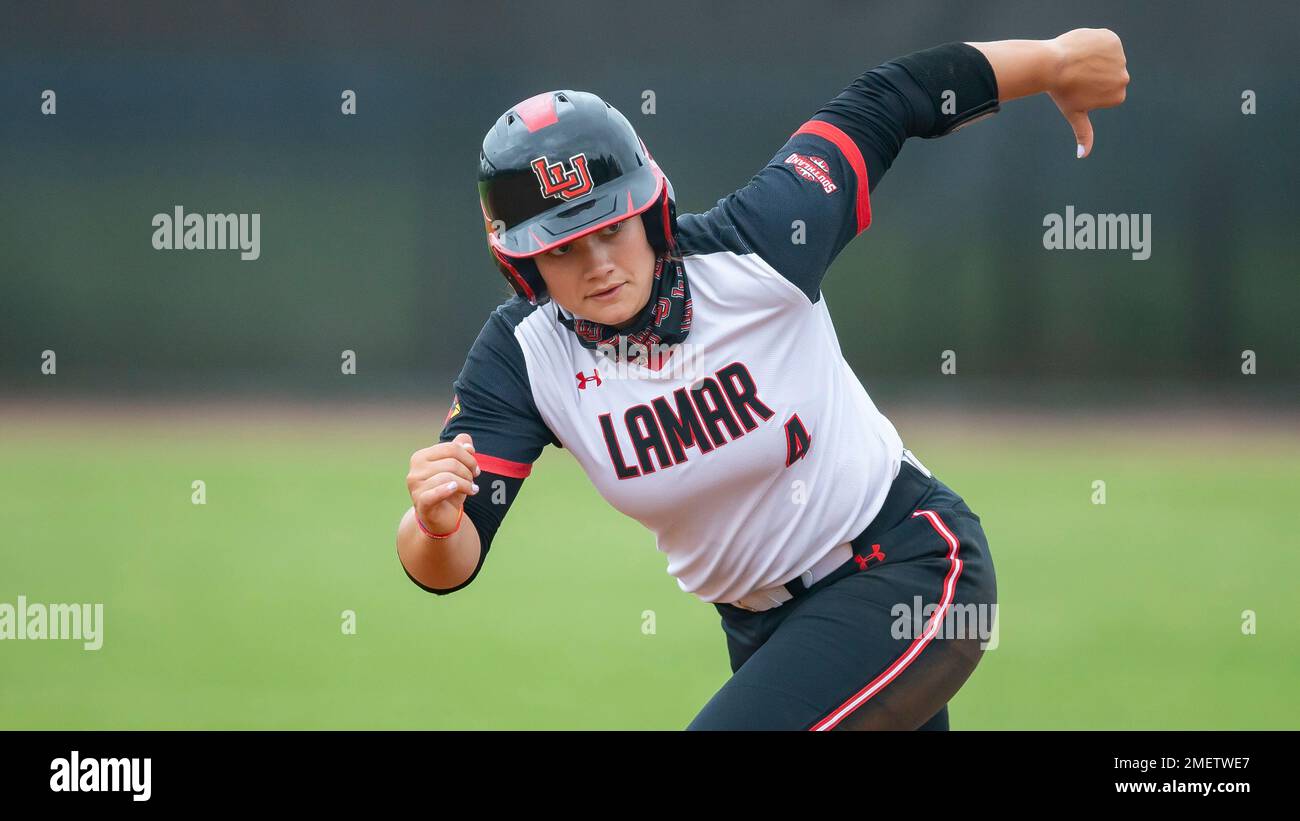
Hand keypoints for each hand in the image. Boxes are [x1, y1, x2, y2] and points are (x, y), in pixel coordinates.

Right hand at [406, 432, 480, 535]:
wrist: (441, 517)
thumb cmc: (448, 489)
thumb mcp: (456, 468)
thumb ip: (460, 450)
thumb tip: (467, 443)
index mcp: (421, 456)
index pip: (451, 448)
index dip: (468, 457)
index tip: (475, 469)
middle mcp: (415, 470)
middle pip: (451, 462)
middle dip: (468, 471)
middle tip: (473, 481)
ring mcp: (415, 487)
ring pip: (448, 477)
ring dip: (466, 484)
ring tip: (471, 490)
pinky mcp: (420, 502)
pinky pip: (434, 493)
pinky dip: (447, 490)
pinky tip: (455, 489)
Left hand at [1047, 28, 1129, 157]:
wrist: (1051, 65)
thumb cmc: (1062, 92)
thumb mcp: (1074, 113)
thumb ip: (1083, 133)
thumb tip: (1082, 155)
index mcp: (1118, 96)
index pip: (1107, 90)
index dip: (1091, 88)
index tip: (1080, 88)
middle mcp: (1124, 77)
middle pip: (1108, 73)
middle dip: (1094, 73)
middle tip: (1077, 74)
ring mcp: (1119, 57)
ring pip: (1106, 56)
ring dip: (1094, 57)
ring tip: (1078, 62)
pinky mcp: (1112, 39)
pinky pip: (1104, 40)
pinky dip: (1094, 42)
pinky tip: (1082, 49)